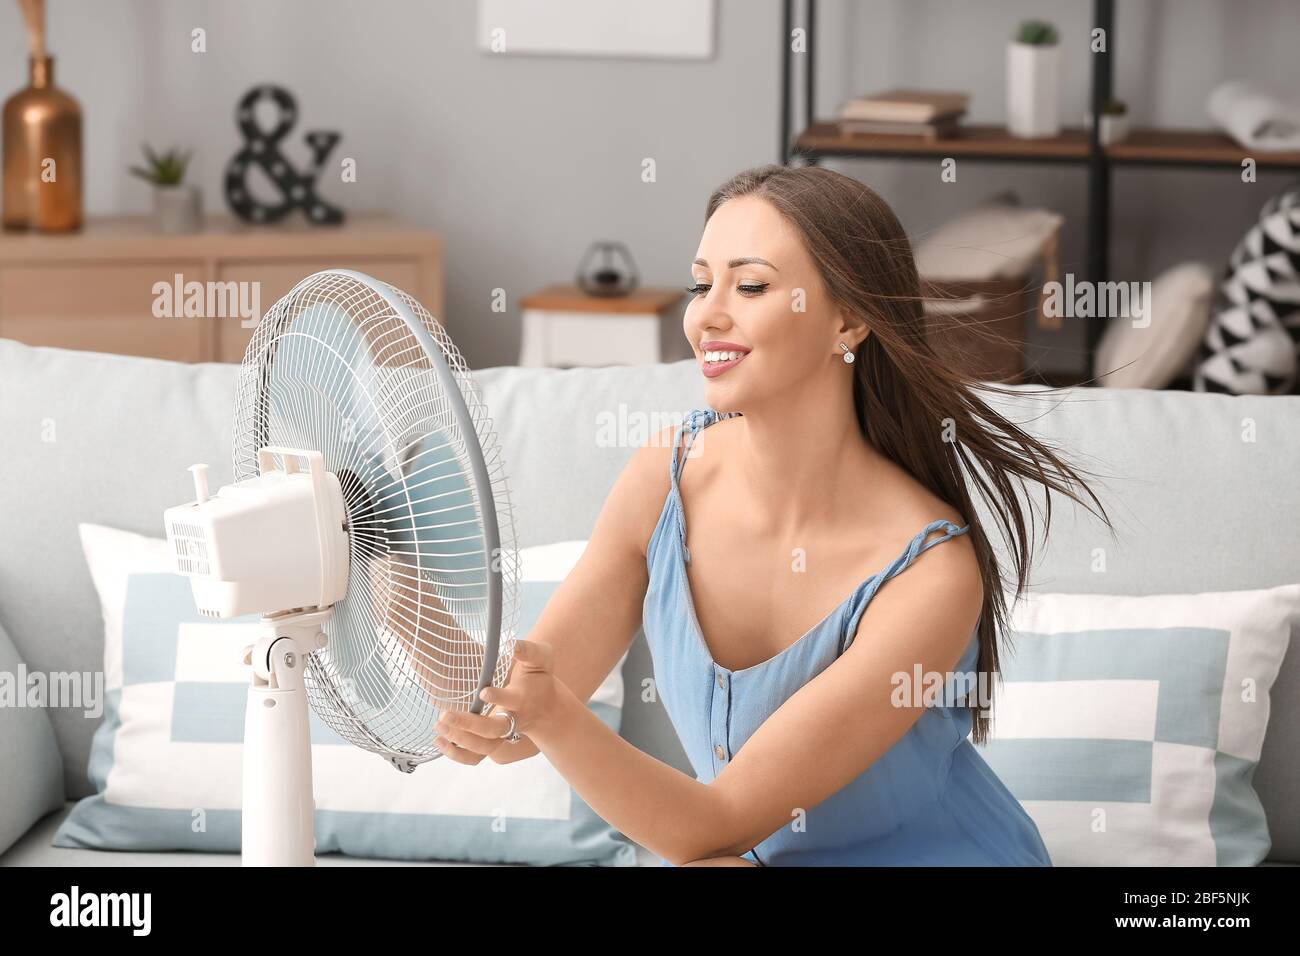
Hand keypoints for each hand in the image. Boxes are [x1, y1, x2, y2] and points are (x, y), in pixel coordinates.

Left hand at [432, 640, 558, 764]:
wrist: (546, 707)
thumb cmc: (540, 678)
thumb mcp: (541, 660)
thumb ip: (529, 651)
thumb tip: (511, 644)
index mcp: (522, 699)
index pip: (511, 701)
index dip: (498, 697)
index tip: (482, 691)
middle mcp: (512, 720)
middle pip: (493, 729)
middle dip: (469, 724)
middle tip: (446, 715)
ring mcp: (500, 734)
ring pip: (482, 747)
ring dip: (460, 739)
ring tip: (439, 725)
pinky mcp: (490, 742)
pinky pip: (475, 756)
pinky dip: (457, 753)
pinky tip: (439, 741)